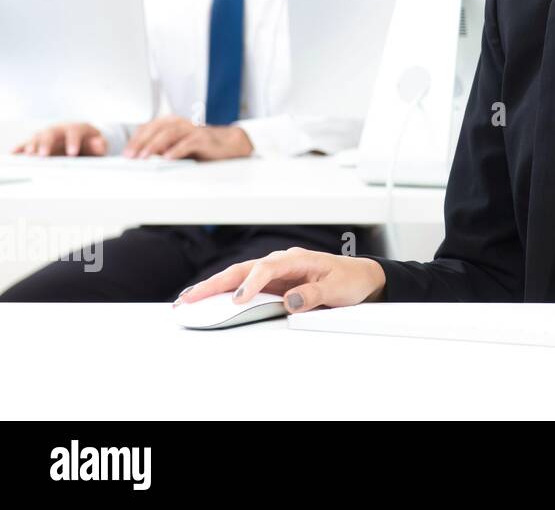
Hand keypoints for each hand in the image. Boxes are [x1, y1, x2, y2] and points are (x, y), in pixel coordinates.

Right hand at [11, 123, 105, 156]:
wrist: (86, 142)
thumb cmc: (92, 145)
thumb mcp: (100, 145)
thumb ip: (100, 145)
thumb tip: (99, 142)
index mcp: (77, 128)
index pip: (74, 131)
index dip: (73, 142)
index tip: (72, 153)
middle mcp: (61, 129)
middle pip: (52, 132)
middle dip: (47, 143)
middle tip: (44, 155)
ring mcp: (48, 134)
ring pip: (38, 136)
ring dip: (33, 144)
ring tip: (30, 154)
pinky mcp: (39, 141)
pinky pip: (28, 142)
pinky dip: (20, 147)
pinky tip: (14, 153)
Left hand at [123, 115, 252, 160]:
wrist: (227, 144)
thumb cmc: (200, 146)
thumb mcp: (175, 146)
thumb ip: (160, 148)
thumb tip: (140, 157)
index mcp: (170, 123)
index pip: (147, 128)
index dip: (135, 140)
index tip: (126, 153)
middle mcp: (179, 123)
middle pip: (156, 129)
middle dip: (140, 143)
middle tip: (131, 156)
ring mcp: (191, 130)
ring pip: (169, 133)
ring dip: (154, 145)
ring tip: (144, 157)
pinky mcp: (203, 139)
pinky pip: (187, 143)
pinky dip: (176, 150)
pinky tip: (167, 158)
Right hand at [175, 247, 386, 312]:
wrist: (361, 277)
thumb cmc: (349, 279)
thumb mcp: (336, 288)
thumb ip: (313, 294)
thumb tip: (289, 301)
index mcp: (296, 259)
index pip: (266, 268)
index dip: (250, 283)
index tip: (237, 300)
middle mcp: (281, 263)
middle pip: (242, 270)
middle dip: (214, 284)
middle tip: (189, 299)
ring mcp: (275, 273)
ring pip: (238, 278)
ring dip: (213, 288)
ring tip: (187, 301)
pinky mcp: (273, 284)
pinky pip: (245, 288)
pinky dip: (225, 293)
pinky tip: (208, 301)